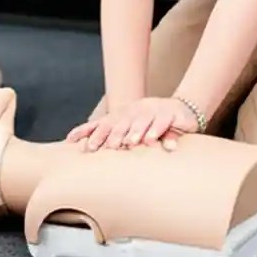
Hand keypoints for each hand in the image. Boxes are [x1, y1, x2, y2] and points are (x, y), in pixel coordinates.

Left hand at [65, 97, 200, 151]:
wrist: (182, 109)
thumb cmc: (149, 123)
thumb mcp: (129, 128)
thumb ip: (108, 134)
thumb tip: (74, 142)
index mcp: (123, 115)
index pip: (104, 123)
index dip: (91, 133)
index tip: (79, 145)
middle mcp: (136, 111)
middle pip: (120, 123)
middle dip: (109, 134)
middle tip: (102, 147)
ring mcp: (153, 110)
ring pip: (141, 122)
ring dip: (134, 132)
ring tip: (129, 143)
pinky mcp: (171, 114)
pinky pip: (162, 123)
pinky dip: (156, 131)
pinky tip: (151, 140)